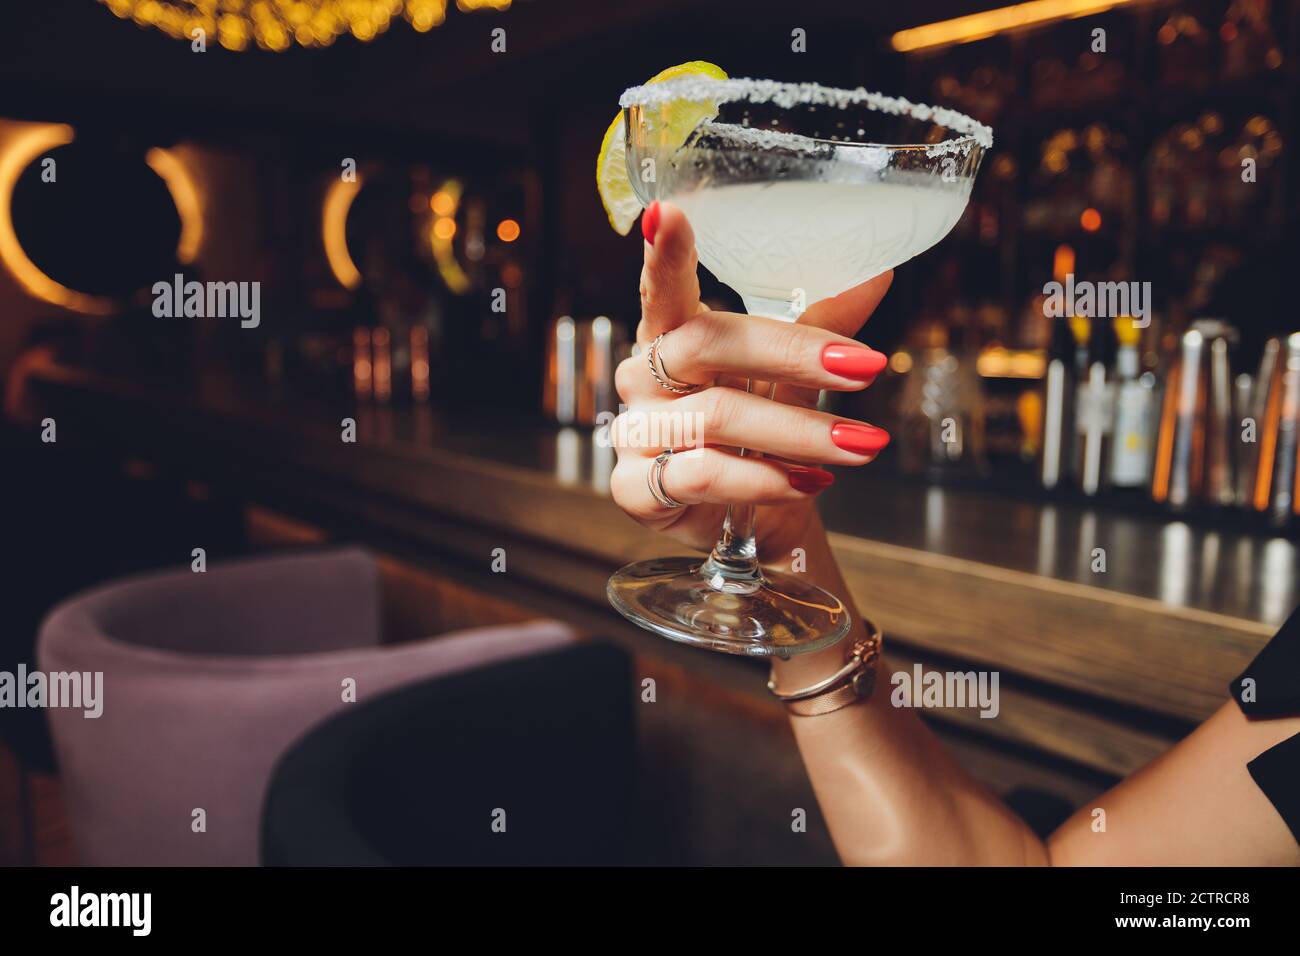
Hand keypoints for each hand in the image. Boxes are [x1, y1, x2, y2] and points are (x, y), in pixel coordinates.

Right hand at [610, 201, 892, 565]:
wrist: (750, 524)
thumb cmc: (758, 436)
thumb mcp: (788, 379)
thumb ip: (820, 329)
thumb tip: (875, 275)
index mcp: (671, 335)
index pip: (662, 289)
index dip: (664, 255)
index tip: (670, 213)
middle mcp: (644, 378)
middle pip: (705, 345)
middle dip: (793, 355)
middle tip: (864, 368)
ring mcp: (634, 434)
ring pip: (714, 418)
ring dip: (799, 433)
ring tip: (860, 443)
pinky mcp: (637, 490)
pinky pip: (701, 476)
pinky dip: (763, 480)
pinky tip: (807, 482)